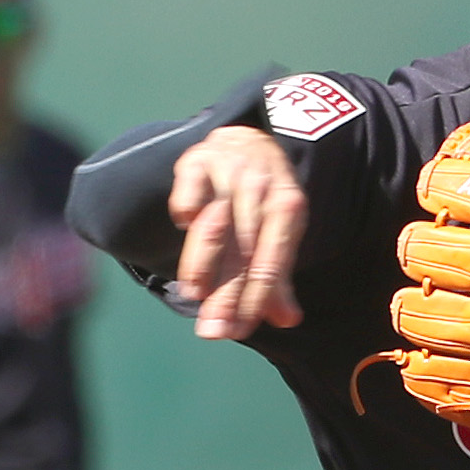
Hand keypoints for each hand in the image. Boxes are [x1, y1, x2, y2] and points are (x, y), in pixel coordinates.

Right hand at [169, 127, 306, 339]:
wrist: (247, 138)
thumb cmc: (264, 199)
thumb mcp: (280, 233)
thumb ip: (278, 278)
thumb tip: (286, 321)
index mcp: (287, 207)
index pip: (270, 262)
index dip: (254, 299)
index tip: (236, 331)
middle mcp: (260, 188)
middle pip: (243, 250)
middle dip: (226, 294)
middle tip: (212, 331)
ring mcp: (228, 172)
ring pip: (215, 223)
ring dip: (202, 261)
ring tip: (193, 294)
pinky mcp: (197, 160)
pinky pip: (189, 189)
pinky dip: (186, 208)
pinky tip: (182, 228)